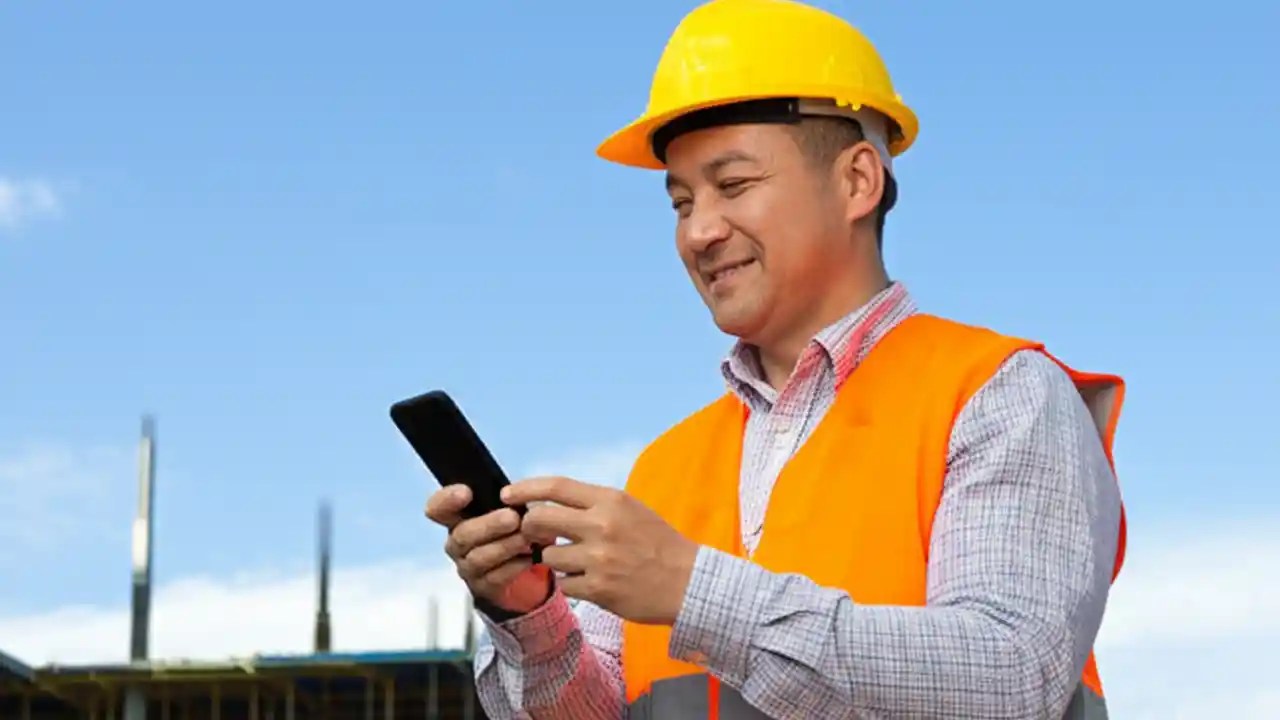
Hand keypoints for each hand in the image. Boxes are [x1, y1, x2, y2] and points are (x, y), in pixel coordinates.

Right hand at [424, 484, 550, 614]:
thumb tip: (516, 493)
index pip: (438, 508)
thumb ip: (506, 499)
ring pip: (478, 558)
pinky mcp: (482, 586)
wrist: (523, 562)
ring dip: (504, 546)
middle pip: (462, 535)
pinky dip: (514, 566)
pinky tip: (530, 557)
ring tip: (526, 539)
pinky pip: (494, 578)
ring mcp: (467, 566)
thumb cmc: (512, 525)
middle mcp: (457, 543)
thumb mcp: (508, 506)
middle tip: (513, 518)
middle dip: (489, 525)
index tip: (466, 492)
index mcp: (457, 517)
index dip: (446, 500)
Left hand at [502, 476, 698, 625]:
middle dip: (529, 528)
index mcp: (610, 501)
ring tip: (577, 562)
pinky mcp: (599, 589)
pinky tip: (588, 582)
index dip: (525, 489)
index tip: (507, 494)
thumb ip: (593, 504)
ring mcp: (599, 559)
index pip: (555, 487)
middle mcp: (602, 526)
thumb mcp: (630, 509)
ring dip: (554, 560)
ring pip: (548, 555)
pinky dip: (570, 584)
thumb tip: (550, 500)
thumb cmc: (658, 543)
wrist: (688, 582)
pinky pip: (563, 584)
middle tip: (533, 534)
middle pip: (540, 519)